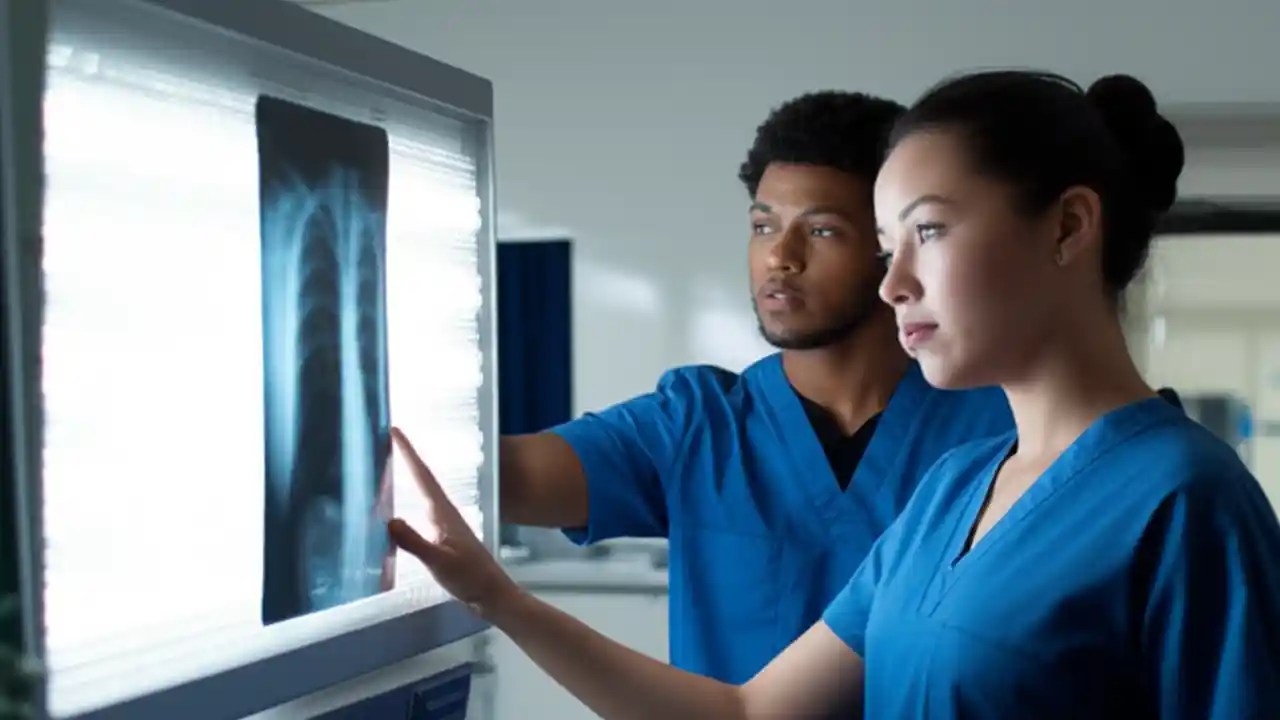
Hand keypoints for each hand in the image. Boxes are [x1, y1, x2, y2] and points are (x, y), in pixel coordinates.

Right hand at [387, 428, 520, 618]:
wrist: (491, 594)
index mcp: (443, 513)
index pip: (422, 476)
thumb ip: (415, 543)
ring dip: (409, 474)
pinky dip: (412, 497)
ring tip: (392, 461)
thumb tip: (388, 520)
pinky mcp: (443, 536)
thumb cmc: (469, 578)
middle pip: (422, 477)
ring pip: (423, 491)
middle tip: (388, 438)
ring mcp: (445, 523)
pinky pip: (422, 507)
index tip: (394, 431)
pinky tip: (405, 503)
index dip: (408, 453)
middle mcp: (444, 512)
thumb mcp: (440, 562)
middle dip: (406, 457)